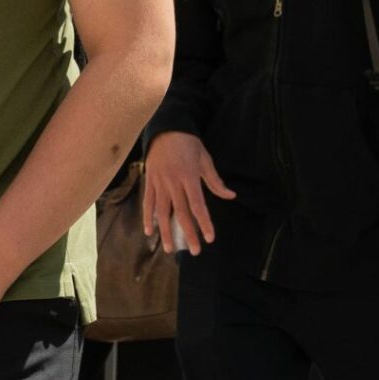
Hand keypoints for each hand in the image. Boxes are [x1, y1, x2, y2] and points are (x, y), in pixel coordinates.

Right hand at [143, 131, 234, 255]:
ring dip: (166, 231)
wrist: (166, 128)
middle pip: (181, 213)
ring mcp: (159, 183)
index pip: (198, 205)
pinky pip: (148, 202)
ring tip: (169, 249)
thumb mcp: (205, 159)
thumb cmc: (189, 144)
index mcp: (189, 177)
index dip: (204, 223)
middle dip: (188, 233)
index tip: (209, 238)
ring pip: (162, 211)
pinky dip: (147, 217)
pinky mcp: (149, 181)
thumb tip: (231, 196)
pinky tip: (149, 232)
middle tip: (194, 251)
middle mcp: (173, 183)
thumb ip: (215, 181)